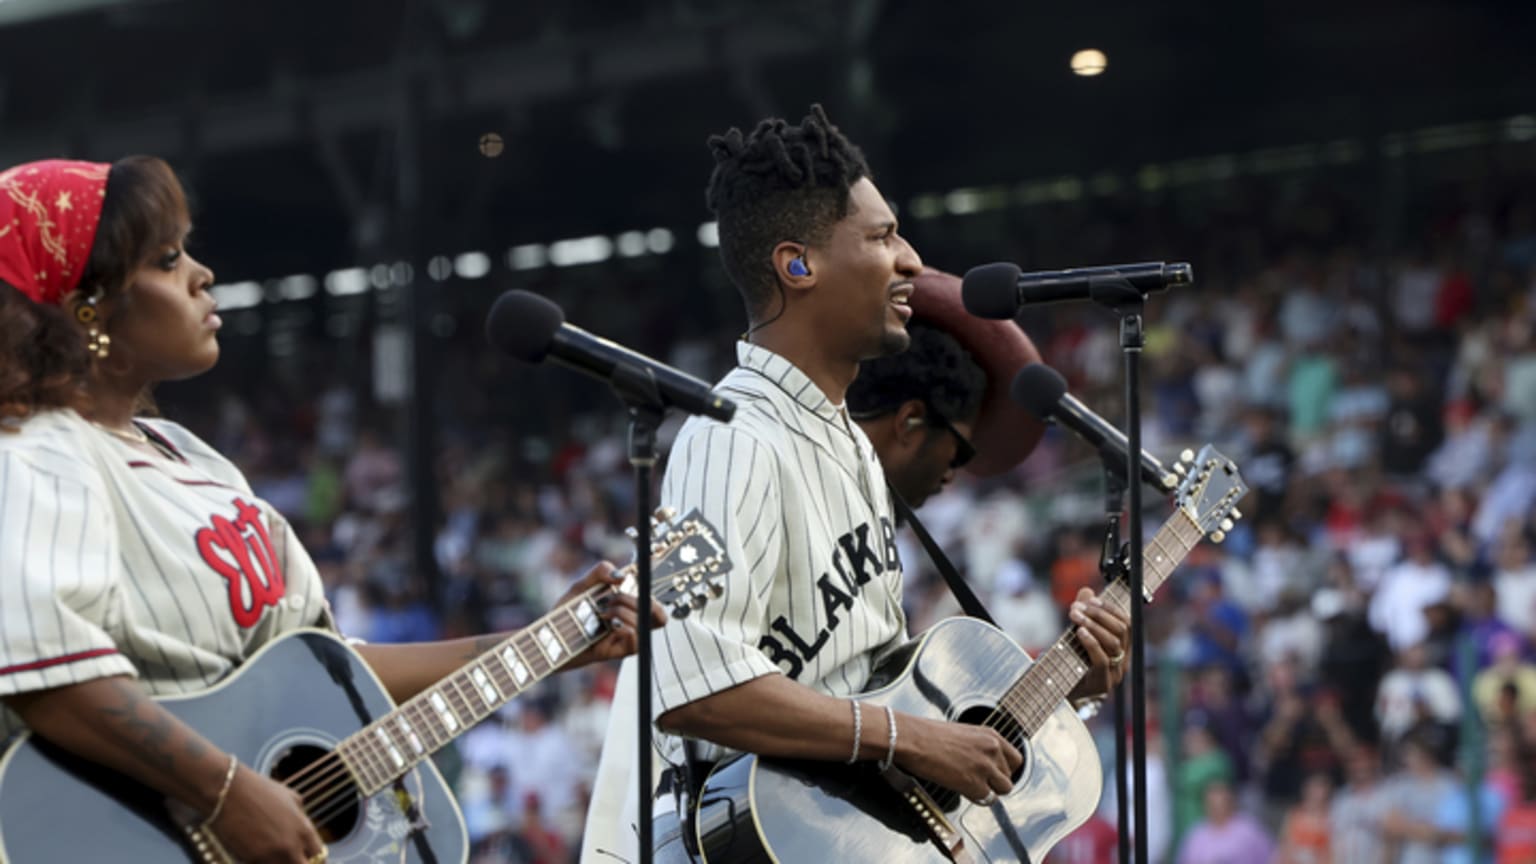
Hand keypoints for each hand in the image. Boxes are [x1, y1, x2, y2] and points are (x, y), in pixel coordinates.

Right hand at [209, 764, 326, 862]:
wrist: (227, 791)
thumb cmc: (257, 789)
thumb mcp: (290, 797)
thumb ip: (300, 816)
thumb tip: (303, 825)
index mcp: (304, 830)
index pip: (319, 856)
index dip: (312, 858)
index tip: (304, 857)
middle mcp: (291, 846)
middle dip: (298, 863)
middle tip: (288, 858)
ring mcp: (271, 856)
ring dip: (279, 863)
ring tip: (270, 855)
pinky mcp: (251, 861)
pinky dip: (261, 863)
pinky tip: (254, 855)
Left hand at [559, 561, 667, 667]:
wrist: (549, 636)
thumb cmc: (566, 613)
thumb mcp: (582, 585)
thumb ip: (600, 572)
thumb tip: (621, 576)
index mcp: (627, 609)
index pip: (655, 604)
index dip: (659, 594)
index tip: (646, 580)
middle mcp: (630, 625)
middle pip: (660, 616)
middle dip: (641, 600)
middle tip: (614, 598)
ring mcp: (624, 640)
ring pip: (646, 625)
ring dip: (625, 612)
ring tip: (603, 612)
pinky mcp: (616, 652)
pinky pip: (636, 639)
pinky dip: (626, 627)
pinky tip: (610, 623)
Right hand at [894, 714, 1023, 804]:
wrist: (913, 739)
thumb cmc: (928, 734)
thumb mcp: (962, 733)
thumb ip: (978, 746)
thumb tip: (980, 761)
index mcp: (990, 735)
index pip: (1015, 758)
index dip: (1005, 769)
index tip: (995, 774)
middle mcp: (993, 749)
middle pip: (1010, 776)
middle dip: (996, 781)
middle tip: (980, 782)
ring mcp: (985, 767)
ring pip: (1004, 789)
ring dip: (989, 791)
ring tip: (972, 787)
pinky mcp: (975, 784)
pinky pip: (987, 799)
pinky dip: (977, 798)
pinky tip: (963, 790)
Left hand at [1066, 587, 1129, 699]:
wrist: (1058, 694)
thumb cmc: (1070, 663)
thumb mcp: (1076, 635)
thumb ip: (1083, 613)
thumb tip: (1086, 590)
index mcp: (1121, 649)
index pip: (1126, 624)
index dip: (1110, 609)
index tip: (1091, 599)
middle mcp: (1123, 661)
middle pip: (1121, 630)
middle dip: (1098, 614)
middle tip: (1076, 607)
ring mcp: (1115, 674)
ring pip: (1113, 643)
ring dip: (1093, 625)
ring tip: (1074, 616)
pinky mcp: (1103, 684)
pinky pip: (1102, 660)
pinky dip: (1091, 643)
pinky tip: (1080, 632)